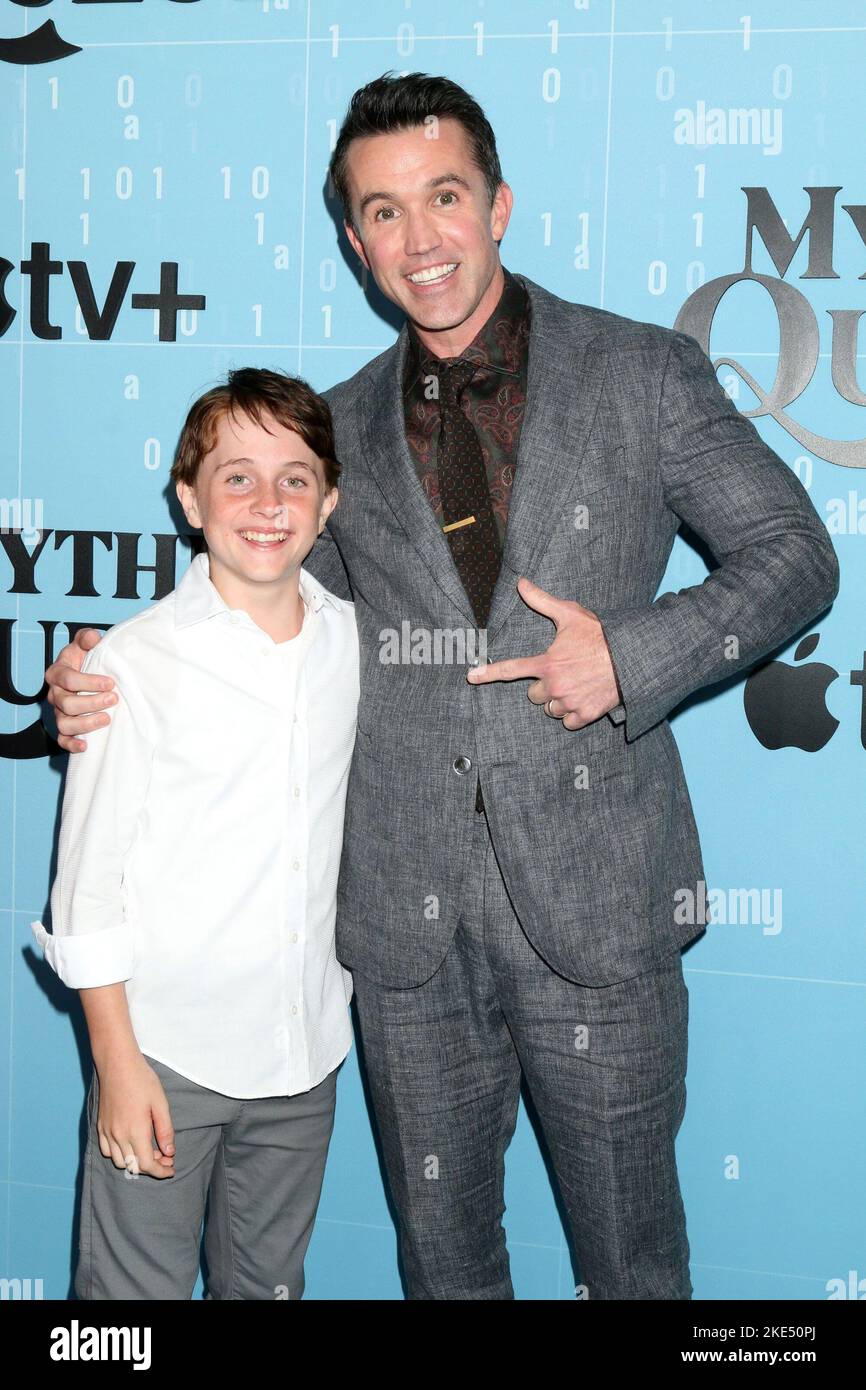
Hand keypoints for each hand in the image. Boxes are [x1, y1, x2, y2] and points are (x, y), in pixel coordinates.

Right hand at [45, 628, 115, 752]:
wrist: (85, 672)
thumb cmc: (84, 658)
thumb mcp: (85, 643)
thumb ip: (87, 637)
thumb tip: (93, 638)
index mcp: (57, 673)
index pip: (67, 679)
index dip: (88, 682)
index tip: (110, 683)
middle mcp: (54, 694)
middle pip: (67, 704)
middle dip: (92, 703)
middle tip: (114, 699)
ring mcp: (58, 713)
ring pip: (64, 724)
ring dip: (86, 724)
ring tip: (107, 719)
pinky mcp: (64, 727)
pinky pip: (62, 740)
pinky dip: (71, 745)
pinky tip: (86, 746)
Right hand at [94, 1051, 175, 1179]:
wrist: (117, 1064)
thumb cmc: (142, 1080)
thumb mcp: (160, 1104)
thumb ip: (165, 1130)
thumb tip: (169, 1152)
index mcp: (136, 1131)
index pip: (147, 1165)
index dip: (161, 1171)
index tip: (171, 1169)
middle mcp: (118, 1136)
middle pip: (133, 1166)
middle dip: (151, 1167)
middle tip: (164, 1157)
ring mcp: (107, 1131)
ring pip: (119, 1162)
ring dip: (134, 1162)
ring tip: (149, 1150)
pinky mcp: (100, 1126)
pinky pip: (107, 1150)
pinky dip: (119, 1154)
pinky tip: (130, 1144)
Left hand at [466, 576, 621, 729]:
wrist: (631, 657)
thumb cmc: (600, 636)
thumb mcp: (571, 614)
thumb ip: (543, 601)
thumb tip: (521, 583)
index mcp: (547, 663)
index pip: (510, 669)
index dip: (488, 673)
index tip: (471, 677)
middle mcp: (554, 686)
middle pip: (533, 695)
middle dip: (544, 686)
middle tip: (563, 674)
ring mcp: (569, 702)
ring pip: (550, 709)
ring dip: (558, 700)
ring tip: (576, 684)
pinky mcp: (585, 714)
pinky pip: (568, 721)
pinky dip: (573, 714)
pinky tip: (584, 698)